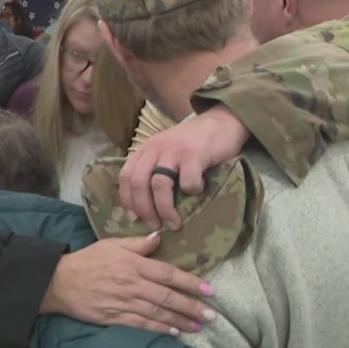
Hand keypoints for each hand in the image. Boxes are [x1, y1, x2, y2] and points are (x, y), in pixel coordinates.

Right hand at [40, 233, 216, 335]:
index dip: (190, 282)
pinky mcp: (115, 317)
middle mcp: (132, 284)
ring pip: (158, 312)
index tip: (208, 290)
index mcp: (133, 264)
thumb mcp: (112, 244)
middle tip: (212, 315)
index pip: (168, 274)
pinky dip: (159, 328)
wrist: (60, 282)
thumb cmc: (89, 260)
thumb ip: (137, 244)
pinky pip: (142, 324)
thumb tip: (160, 237)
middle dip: (191, 306)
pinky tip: (174, 332)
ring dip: (180, 320)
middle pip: (167, 296)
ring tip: (199, 326)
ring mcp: (124, 302)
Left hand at [120, 106, 249, 230]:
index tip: (134, 218)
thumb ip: (154, 169)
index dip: (127, 199)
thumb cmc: (194, 143)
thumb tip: (145, 206)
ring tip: (173, 223)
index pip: (126, 176)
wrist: (222, 121)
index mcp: (146, 149)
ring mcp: (175, 150)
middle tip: (155, 225)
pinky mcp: (194, 154)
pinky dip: (192, 192)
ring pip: (159, 184)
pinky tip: (198, 191)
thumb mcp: (166, 151)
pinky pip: (188, 181)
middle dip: (145, 209)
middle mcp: (156, 148)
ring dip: (164, 209)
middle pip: (139, 183)